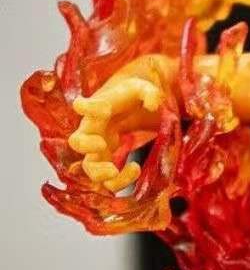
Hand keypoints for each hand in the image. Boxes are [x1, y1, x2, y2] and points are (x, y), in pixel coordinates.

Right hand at [68, 77, 163, 192]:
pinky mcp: (108, 163)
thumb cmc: (134, 97)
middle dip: (86, 145)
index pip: (81, 106)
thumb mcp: (145, 88)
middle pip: (76, 142)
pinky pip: (108, 180)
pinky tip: (136, 168)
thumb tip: (153, 104)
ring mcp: (99, 150)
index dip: (87, 107)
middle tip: (102, 144)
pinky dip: (120, 181)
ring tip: (117, 169)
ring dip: (100, 173)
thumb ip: (150, 93)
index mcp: (97, 109)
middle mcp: (92, 131)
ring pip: (89, 168)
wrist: (132, 108)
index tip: (105, 108)